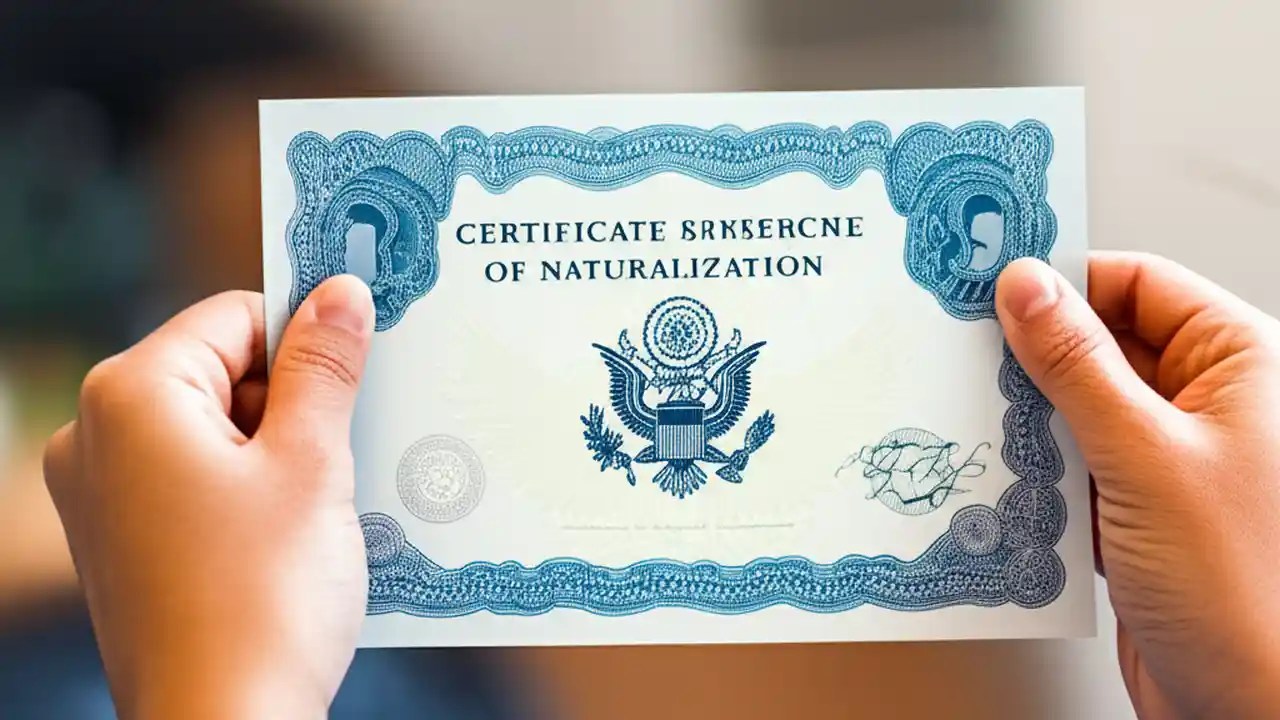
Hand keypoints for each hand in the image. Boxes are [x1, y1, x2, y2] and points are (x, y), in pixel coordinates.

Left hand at [43, 276, 373, 718]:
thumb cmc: (262, 600)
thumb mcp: (312, 464)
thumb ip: (324, 367)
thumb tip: (340, 291)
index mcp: (132, 396)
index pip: (235, 316)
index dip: (306, 334)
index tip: (363, 362)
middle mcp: (97, 436)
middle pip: (222, 370)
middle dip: (296, 400)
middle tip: (349, 450)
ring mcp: (103, 495)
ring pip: (216, 429)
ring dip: (282, 450)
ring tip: (323, 504)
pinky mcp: (123, 543)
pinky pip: (198, 481)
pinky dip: (253, 491)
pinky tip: (295, 535)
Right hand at [996, 253, 1279, 718]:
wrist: (1255, 715)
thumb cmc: (1249, 592)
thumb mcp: (1146, 457)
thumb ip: (1078, 365)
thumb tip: (1027, 287)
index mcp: (1243, 365)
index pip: (1140, 284)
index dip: (1065, 279)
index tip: (990, 281)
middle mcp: (1212, 406)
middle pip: (1104, 346)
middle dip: (1035, 356)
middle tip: (963, 350)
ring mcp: (1174, 463)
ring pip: (1081, 410)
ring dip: (1030, 421)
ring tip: (976, 420)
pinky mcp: (1142, 515)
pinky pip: (1076, 469)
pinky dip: (1038, 473)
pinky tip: (1004, 480)